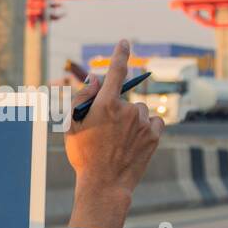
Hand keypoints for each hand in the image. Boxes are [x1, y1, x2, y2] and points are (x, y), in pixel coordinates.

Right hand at [63, 40, 162, 227]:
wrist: (105, 185)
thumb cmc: (84, 155)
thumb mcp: (72, 125)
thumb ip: (82, 98)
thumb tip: (96, 79)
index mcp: (106, 104)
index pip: (116, 70)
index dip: (120, 54)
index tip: (125, 42)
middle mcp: (127, 110)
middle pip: (127, 99)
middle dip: (120, 110)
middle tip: (108, 131)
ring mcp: (143, 123)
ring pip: (141, 112)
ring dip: (134, 120)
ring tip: (121, 140)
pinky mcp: (155, 136)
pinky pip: (155, 122)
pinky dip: (148, 128)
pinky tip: (136, 142)